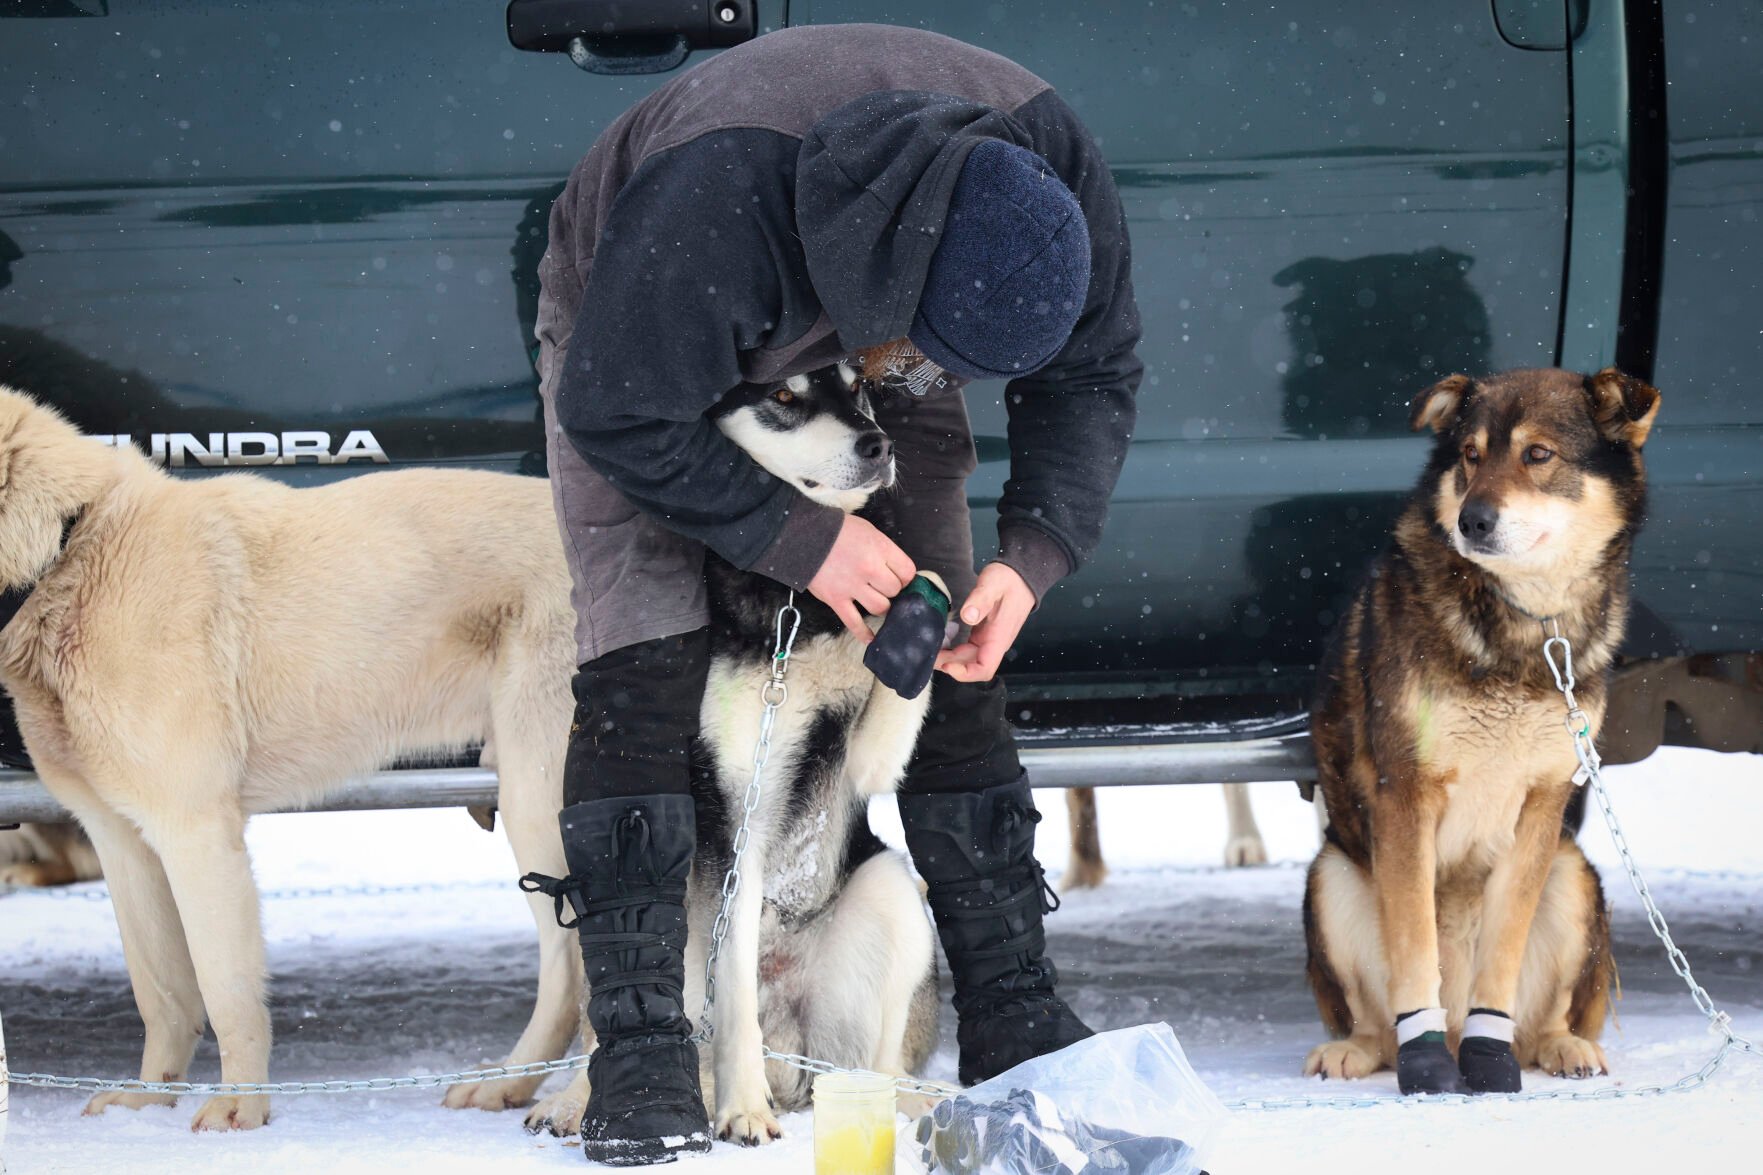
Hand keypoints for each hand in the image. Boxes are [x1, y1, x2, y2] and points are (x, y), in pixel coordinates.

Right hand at [807, 514, 916, 641]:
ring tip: (873, 598)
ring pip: (880, 607)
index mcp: (879, 549)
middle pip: (894, 591)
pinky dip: (863, 633)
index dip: (904, 576)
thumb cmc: (837, 531)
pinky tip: (870, 638)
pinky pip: (853, 623)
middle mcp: (869, 569)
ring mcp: (852, 586)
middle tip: (880, 585)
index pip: (907, 572)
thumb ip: (884, 550)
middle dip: (890, 589)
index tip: (897, 576)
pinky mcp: (836, 599)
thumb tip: (895, 570)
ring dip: (880, 605)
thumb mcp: (868, 531)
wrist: (804, 535)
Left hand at [935, 562, 1034, 682]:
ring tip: (931, 648)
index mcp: (998, 638)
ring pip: (968, 659)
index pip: (984, 669)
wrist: (1021, 576)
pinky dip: (953, 650)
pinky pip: (968, 649)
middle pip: (973, 666)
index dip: (965, 673)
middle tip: (928, 654)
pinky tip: (940, 642)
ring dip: (950, 659)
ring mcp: (989, 640)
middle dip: (950, 665)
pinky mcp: (983, 635)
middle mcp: (994, 644)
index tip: (946, 664)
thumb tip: (967, 616)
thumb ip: (980, 599)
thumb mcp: (993, 585)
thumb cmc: (1008, 580)